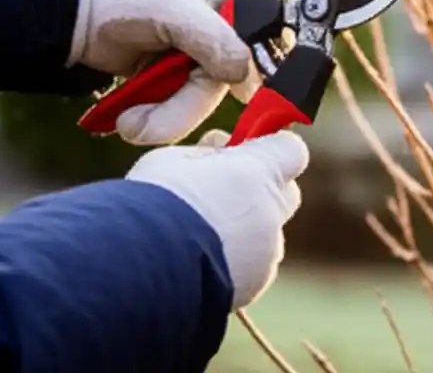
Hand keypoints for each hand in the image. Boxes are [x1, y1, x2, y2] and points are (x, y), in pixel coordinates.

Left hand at [68, 0, 256, 144]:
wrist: (74, 14)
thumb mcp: (171, 9)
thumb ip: (213, 39)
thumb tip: (245, 75)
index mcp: (229, 2)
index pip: (256, 47)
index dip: (244, 78)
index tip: (230, 101)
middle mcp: (219, 31)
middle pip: (221, 85)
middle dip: (182, 109)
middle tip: (142, 126)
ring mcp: (196, 58)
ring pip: (197, 103)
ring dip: (163, 119)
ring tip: (129, 124)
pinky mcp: (175, 79)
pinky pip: (177, 109)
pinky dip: (154, 118)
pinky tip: (129, 117)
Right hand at [126, 129, 307, 309]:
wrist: (140, 268)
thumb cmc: (153, 204)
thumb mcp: (176, 159)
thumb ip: (209, 153)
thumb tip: (221, 147)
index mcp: (258, 173)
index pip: (291, 150)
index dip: (269, 148)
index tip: (242, 151)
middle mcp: (271, 213)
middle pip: (285, 192)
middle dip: (260, 189)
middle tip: (220, 191)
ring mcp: (266, 253)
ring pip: (266, 234)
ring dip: (244, 231)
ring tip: (197, 237)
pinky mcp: (254, 285)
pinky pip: (252, 266)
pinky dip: (233, 263)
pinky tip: (197, 264)